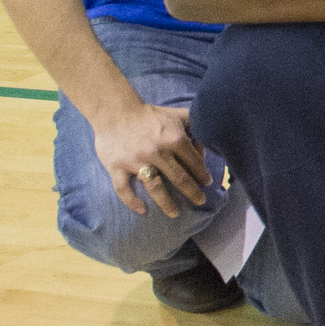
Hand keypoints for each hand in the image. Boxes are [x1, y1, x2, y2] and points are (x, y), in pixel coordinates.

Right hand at [93, 100, 209, 218]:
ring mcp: (136, 161)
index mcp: (174, 139)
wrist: (115, 111)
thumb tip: (210, 138)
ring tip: (175, 213)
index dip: (202, 174)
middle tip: (200, 201)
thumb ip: (195, 124)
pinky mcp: (116, 167)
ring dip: (167, 203)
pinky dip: (131, 201)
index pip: (194, 162)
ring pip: (155, 187)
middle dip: (192, 192)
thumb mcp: (177, 115)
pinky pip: (123, 189)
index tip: (207, 183)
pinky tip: (142, 210)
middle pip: (179, 178)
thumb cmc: (150, 115)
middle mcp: (157, 152)